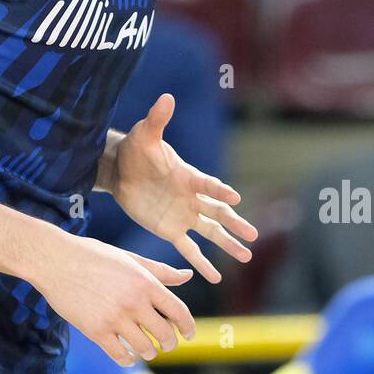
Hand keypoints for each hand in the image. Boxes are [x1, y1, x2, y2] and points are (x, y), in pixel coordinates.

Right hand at [32, 232, 196, 366]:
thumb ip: (159, 270)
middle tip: (166, 345)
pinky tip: (127, 355)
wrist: (55, 259)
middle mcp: (133, 301)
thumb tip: (188, 276)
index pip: (179, 312)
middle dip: (170, 343)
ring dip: (149, 352)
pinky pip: (120, 355)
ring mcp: (114, 317)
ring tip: (145, 349)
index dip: (188, 327)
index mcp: (145, 282)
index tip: (189, 335)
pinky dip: (128, 359)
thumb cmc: (93, 255)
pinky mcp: (95, 330)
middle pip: (165, 334)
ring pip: (145, 348)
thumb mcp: (129, 258)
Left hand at [109, 93, 256, 283]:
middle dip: (235, 224)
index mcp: (188, 175)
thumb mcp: (145, 134)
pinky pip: (189, 248)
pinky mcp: (170, 229)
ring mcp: (183, 214)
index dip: (219, 191)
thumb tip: (167, 97)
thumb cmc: (135, 149)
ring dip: (228, 244)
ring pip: (210, 232)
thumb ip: (157, 119)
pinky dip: (201, 262)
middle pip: (218, 213)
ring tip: (246, 257)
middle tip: (253, 235)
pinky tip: (214, 277)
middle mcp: (191, 197)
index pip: (207, 185)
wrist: (119, 169)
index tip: (234, 198)